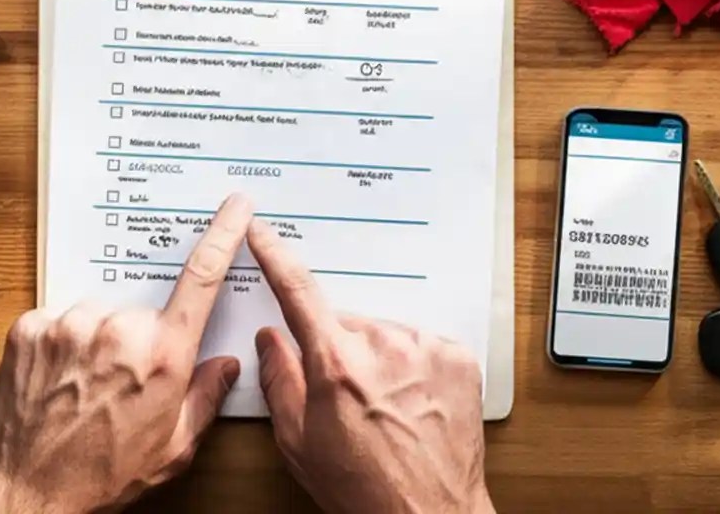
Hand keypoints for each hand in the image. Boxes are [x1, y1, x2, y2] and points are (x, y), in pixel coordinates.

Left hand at [0, 194, 253, 513]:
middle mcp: (118, 331)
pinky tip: (59, 380)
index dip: (223, 236)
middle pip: (143, 310)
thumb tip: (224, 364)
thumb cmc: (101, 478)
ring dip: (98, 339)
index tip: (233, 208)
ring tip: (85, 388)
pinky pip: (59, 319)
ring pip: (100, 314)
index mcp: (163, 355)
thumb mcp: (174, 448)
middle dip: (141, 338)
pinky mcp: (32, 328)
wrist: (28, 495)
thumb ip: (206, 397)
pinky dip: (62, 343)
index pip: (202, 278)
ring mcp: (70, 325)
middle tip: (123, 384)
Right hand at [248, 219, 494, 513]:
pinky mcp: (456, 356)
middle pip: (344, 322)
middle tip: (345, 395)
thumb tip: (271, 340)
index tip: (263, 231)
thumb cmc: (363, 490)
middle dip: (337, 348)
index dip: (274, 254)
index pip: (296, 290)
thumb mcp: (298, 441)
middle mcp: (382, 345)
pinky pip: (420, 344)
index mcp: (335, 363)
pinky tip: (411, 402)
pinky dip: (412, 365)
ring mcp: (424, 348)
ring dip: (378, 357)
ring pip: (384, 332)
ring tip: (384, 407)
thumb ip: (278, 379)